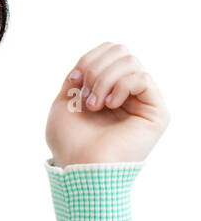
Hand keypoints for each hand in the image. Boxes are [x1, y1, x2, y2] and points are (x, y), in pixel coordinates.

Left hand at [45, 42, 169, 167]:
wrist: (81, 169)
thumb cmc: (70, 144)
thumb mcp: (63, 102)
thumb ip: (78, 76)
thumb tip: (89, 62)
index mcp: (108, 90)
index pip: (109, 52)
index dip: (90, 59)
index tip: (75, 82)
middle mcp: (128, 94)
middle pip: (121, 51)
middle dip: (96, 68)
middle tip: (86, 97)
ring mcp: (143, 102)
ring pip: (131, 61)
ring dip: (105, 80)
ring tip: (95, 106)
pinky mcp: (156, 112)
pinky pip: (142, 77)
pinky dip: (121, 86)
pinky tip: (111, 105)